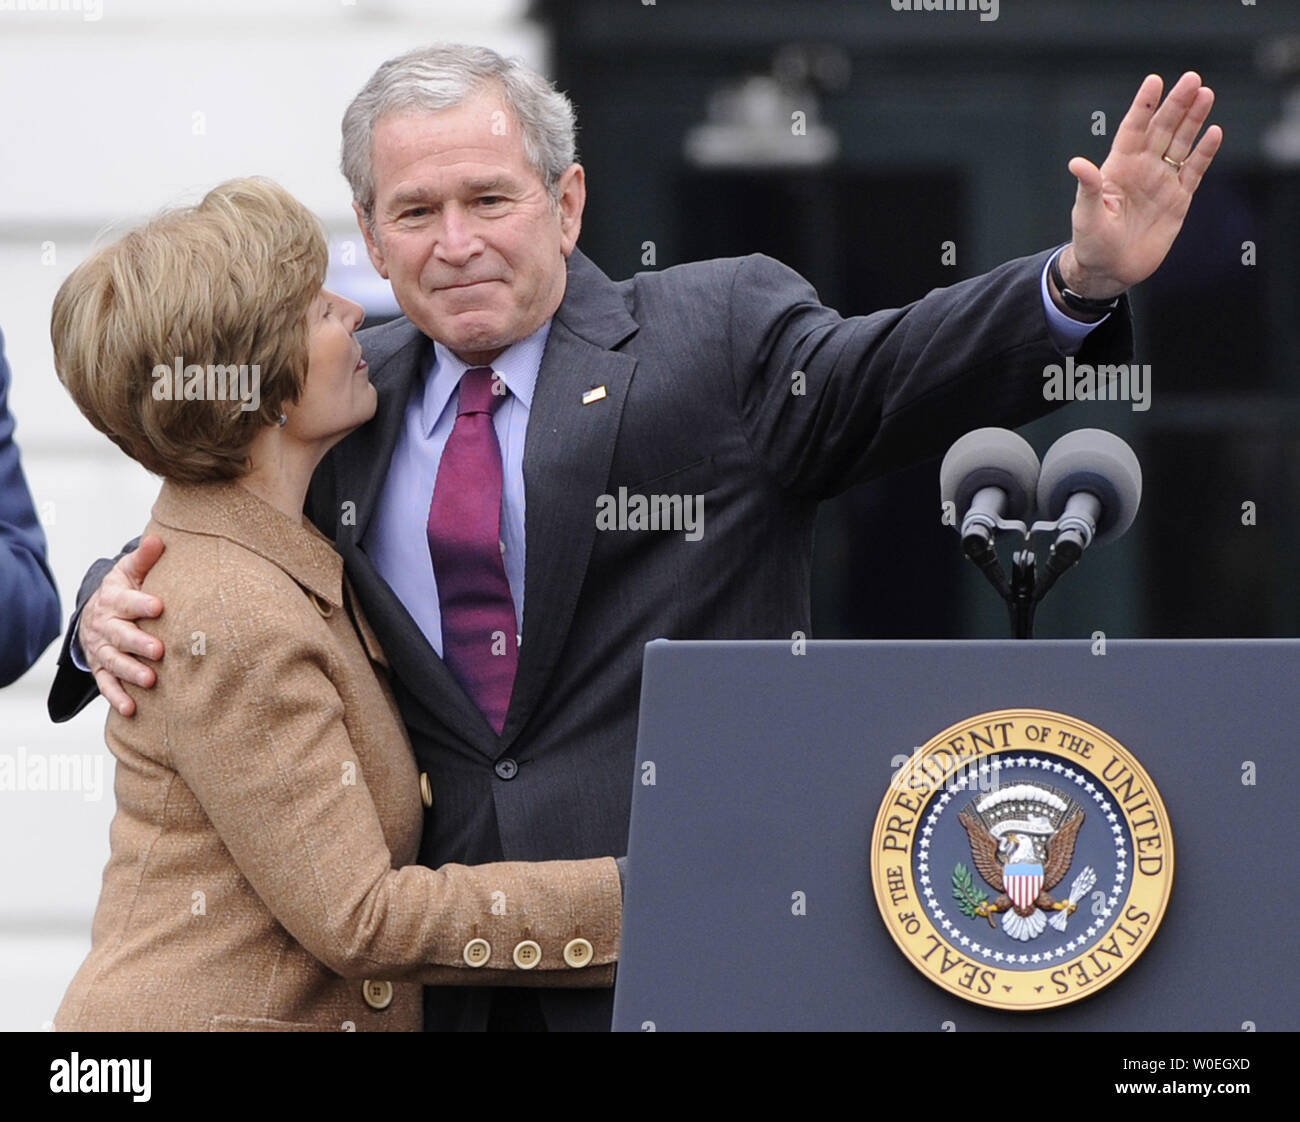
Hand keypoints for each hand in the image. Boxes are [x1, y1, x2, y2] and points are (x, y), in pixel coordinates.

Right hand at [79, 535, 165, 715]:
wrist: (96, 610)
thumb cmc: (123, 589)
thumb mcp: (130, 570)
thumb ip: (145, 558)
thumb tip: (160, 539)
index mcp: (114, 599)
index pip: (127, 601)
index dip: (142, 604)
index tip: (159, 607)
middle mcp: (105, 625)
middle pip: (120, 635)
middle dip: (137, 643)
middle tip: (159, 651)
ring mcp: (101, 648)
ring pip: (113, 662)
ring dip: (130, 672)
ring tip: (150, 681)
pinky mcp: (100, 667)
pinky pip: (106, 684)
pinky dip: (116, 697)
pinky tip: (131, 709)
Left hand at [1062, 71, 1222, 299]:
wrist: (1109, 270)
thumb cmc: (1091, 242)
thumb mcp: (1085, 216)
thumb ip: (1087, 188)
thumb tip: (1077, 163)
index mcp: (1118, 168)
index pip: (1132, 130)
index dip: (1143, 106)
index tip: (1154, 80)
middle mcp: (1142, 169)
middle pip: (1162, 129)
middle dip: (1176, 104)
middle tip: (1192, 79)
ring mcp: (1161, 182)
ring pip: (1181, 144)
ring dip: (1193, 120)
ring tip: (1205, 94)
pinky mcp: (1178, 200)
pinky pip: (1194, 171)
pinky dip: (1204, 153)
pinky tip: (1214, 133)